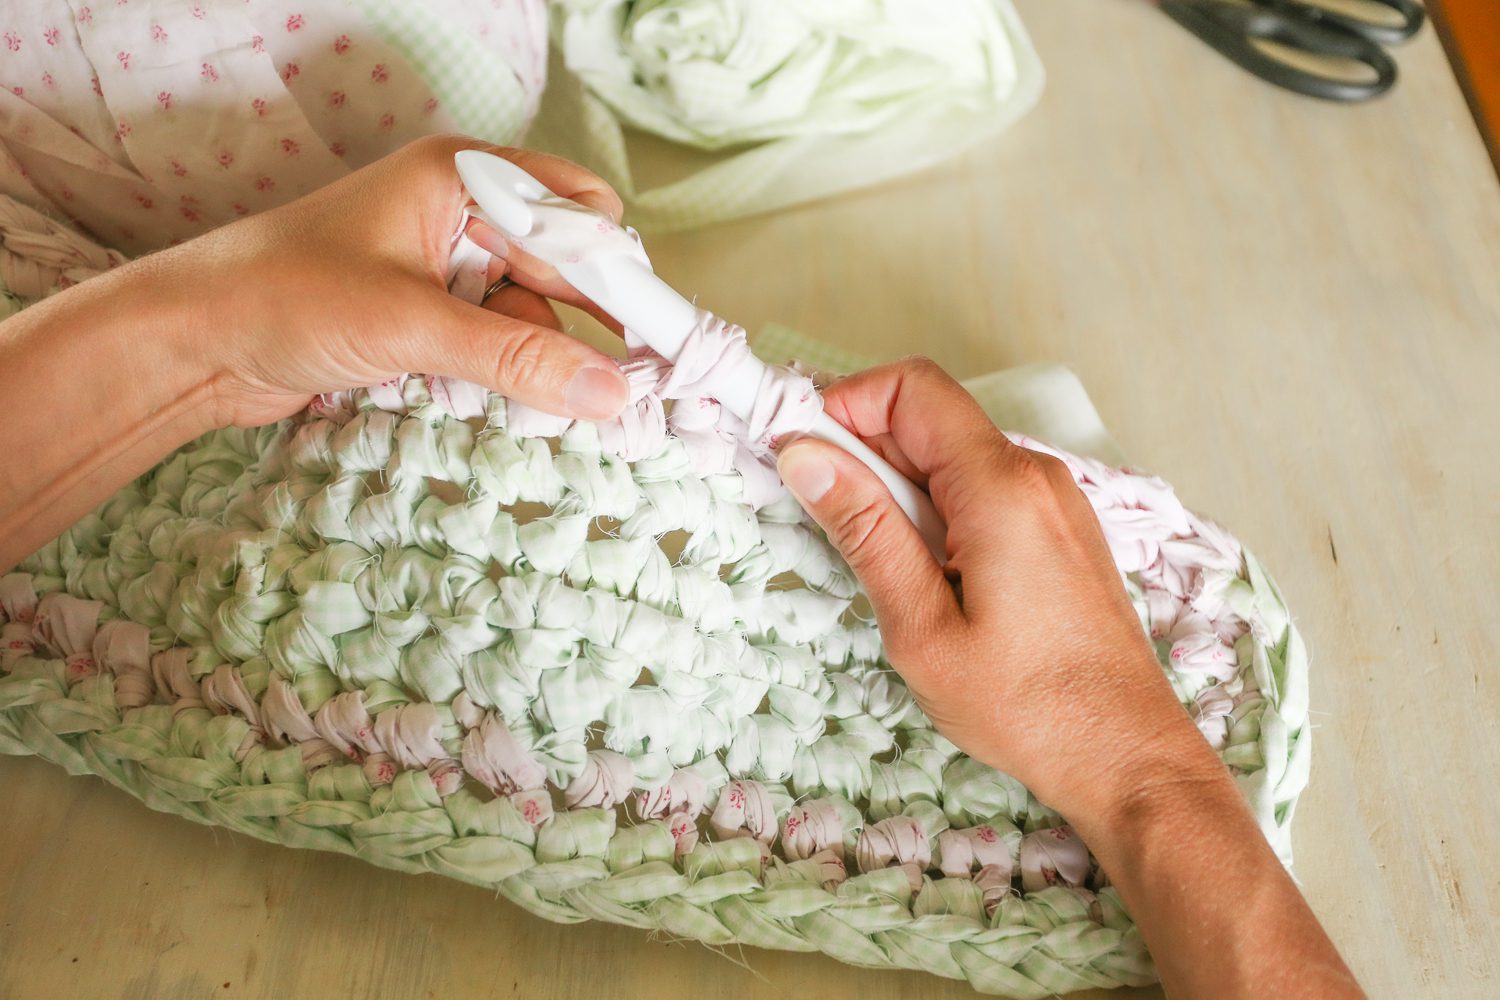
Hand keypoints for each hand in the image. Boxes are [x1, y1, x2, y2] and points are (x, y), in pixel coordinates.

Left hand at [180, 134, 630, 428]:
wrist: (189, 343)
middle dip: (587, 328)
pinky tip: (507, 412)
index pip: (575, 212)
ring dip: (541, 366)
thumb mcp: (412, 326)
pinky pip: (493, 346)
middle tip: (631, 391)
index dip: (619, 270)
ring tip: (561, 416)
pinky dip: (505, 381)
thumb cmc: (286, 299)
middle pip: (560, 268)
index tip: (657, 335)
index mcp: (459, 178)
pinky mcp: (423, 317)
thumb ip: (517, 360)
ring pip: (529, 319)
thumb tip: (613, 393)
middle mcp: (458, 214)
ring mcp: (440, 268)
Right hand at [777, 358, 1362, 998]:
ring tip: (884, 567)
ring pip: (955, 455)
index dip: (846, 404)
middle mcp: (1036, 474)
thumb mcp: (921, 626)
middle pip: (931, 418)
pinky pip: (986, 488)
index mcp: (1000, 486)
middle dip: (866, 451)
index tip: (807, 460)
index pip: (911, 387)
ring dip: (902, 487)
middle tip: (830, 525)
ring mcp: (1056, 500)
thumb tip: (803, 455)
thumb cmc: (1024, 706)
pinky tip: (930, 578)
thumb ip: (864, 529)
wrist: (1128, 755)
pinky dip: (941, 510)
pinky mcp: (1062, 530)